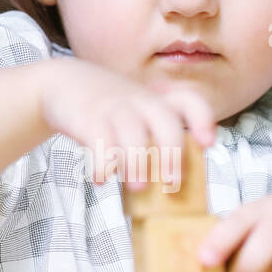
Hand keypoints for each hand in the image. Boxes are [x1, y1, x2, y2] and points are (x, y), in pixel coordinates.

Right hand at [38, 57, 216, 184]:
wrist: (64, 83)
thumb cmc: (111, 110)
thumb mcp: (138, 112)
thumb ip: (156, 137)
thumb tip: (174, 186)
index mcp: (158, 102)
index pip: (189, 102)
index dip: (202, 121)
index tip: (208, 144)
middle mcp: (141, 102)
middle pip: (166, 122)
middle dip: (173, 153)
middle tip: (173, 184)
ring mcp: (114, 108)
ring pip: (132, 134)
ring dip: (137, 163)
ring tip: (137, 188)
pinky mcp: (88, 118)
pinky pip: (98, 141)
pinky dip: (101, 164)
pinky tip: (101, 180)